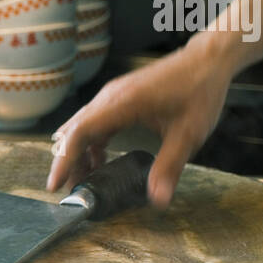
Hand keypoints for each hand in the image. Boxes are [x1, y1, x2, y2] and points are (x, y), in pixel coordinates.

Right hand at [47, 37, 233, 206]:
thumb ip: (169, 167)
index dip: (64, 160)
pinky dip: (91, 143)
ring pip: (81, 126)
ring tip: (85, 180)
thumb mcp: (188, 134)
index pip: (80, 133)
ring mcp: (112, 96)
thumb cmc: (199, 91)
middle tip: (71, 190)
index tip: (56, 184)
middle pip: (74, 132)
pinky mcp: (118, 97)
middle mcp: (109, 97)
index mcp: (122, 104)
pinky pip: (94, 121)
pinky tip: (101, 161)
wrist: (207, 61)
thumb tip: (158, 200)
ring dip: (78, 153)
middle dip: (67, 162)